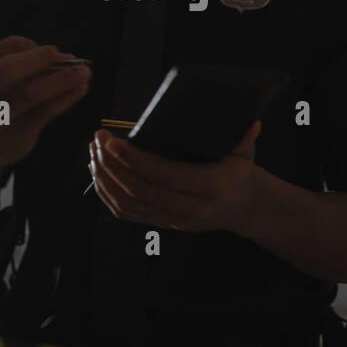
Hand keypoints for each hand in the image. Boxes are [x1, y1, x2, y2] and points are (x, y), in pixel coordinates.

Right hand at [0, 36, 91, 176]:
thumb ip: (22, 68)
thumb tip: (63, 57)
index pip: (8, 47)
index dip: (34, 46)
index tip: (53, 52)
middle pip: (9, 68)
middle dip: (44, 59)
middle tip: (71, 59)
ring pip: (31, 92)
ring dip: (63, 79)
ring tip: (83, 73)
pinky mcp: (15, 134)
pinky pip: (45, 112)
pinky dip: (67, 98)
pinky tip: (80, 90)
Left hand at [88, 121, 263, 233]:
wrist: (242, 207)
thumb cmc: (239, 172)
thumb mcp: (246, 154)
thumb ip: (245, 138)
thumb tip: (252, 122)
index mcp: (211, 186)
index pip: (164, 175)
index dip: (135, 160)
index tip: (113, 140)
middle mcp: (191, 207)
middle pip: (140, 190)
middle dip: (113, 165)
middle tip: (97, 140)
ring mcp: (174, 220)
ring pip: (130, 204)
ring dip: (106, 179)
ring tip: (94, 153)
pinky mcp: (163, 224)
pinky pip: (128, 214)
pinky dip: (108, 195)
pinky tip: (98, 174)